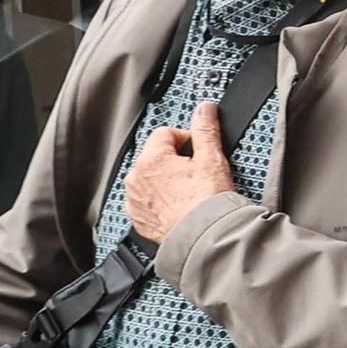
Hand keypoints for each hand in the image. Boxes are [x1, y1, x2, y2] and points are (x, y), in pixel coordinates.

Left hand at [125, 101, 237, 237]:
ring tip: (187, 192)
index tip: (199, 151)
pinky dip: (159, 201)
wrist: (203, 238)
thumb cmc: (206, 202)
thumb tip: (205, 109)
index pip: (165, 133)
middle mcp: (136, 177)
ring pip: (149, 179)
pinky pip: (146, 202)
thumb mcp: (212, 159)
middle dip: (174, 161)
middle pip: (155, 156)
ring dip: (164, 181)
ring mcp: (134, 200)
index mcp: (151, 158)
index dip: (186, 139)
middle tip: (196, 173)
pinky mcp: (138, 219)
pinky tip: (178, 206)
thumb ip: (206, 129)